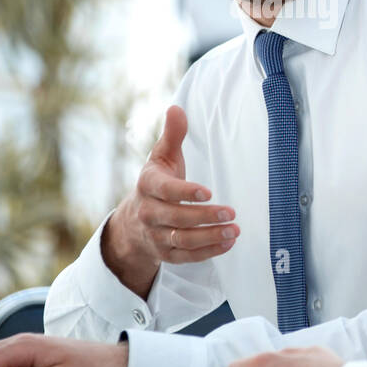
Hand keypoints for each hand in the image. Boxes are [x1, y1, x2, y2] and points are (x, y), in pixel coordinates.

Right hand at [101, 105, 237, 296]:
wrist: (133, 221)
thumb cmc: (156, 182)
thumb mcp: (161, 157)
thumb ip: (172, 135)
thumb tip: (177, 108)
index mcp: (148, 185)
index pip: (166, 191)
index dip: (185, 192)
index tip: (208, 192)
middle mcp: (149, 213)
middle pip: (177, 218)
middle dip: (204, 217)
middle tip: (230, 213)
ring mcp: (156, 236)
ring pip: (183, 240)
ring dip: (209, 237)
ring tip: (234, 231)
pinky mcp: (165, 254)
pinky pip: (186, 257)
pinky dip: (207, 253)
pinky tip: (227, 244)